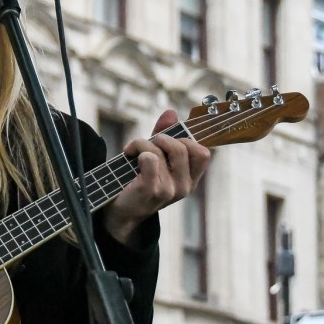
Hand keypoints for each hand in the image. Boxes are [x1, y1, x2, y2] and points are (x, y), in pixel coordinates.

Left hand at [103, 109, 210, 244]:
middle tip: (147, 144)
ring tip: (133, 151)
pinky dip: (138, 149)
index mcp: (190, 180)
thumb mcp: (156, 157)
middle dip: (162, 138)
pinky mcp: (152, 190)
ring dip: (143, 143)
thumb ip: (164, 135)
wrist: (120, 210)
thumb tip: (171, 113)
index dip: (187, 139)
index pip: (203, 154)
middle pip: (184, 147)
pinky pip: (150, 158)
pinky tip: (130, 156)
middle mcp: (184, 187)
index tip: (168, 138)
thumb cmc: (139, 180)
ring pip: (162, 150)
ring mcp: (169, 190)